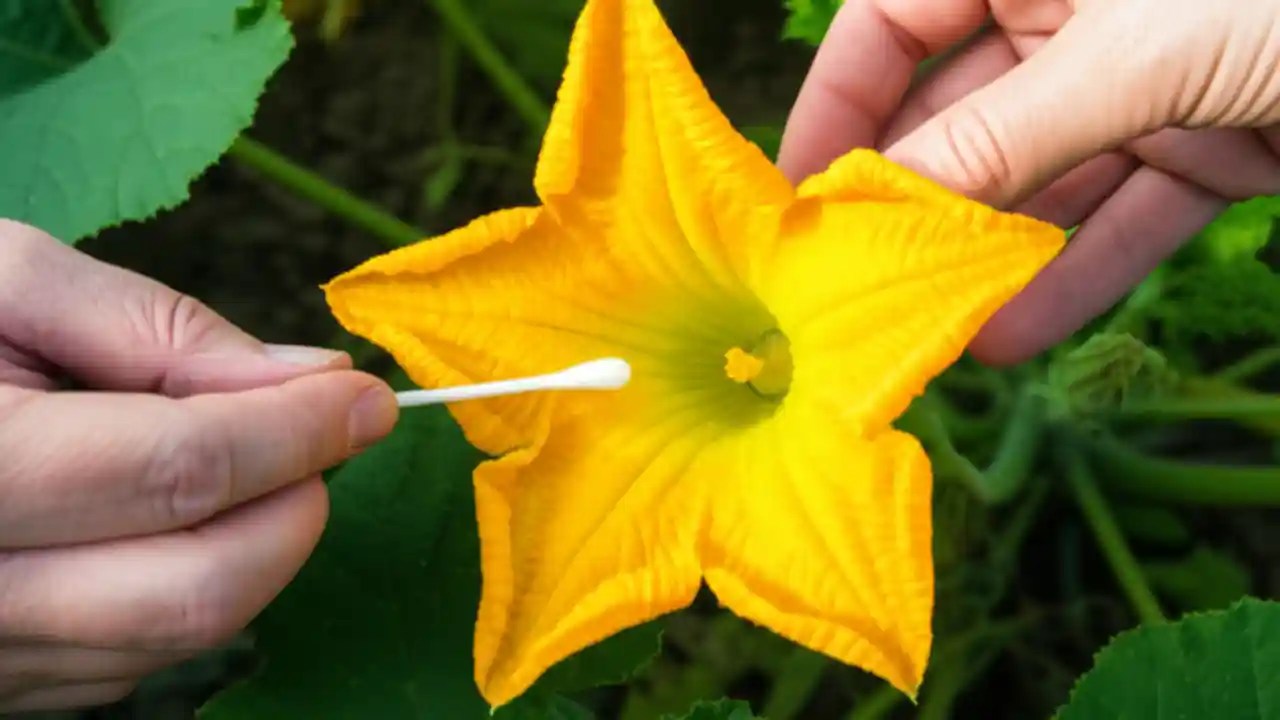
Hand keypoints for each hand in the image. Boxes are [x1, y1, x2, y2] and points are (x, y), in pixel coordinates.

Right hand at [0, 220, 397, 710]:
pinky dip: (198, 585)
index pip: (180, 470)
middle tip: (320, 429)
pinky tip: (178, 514)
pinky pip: (136, 659)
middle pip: (199, 586)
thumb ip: (157, 328)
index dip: (299, 431)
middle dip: (295, 503)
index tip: (367, 396)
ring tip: (244, 457)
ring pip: (179, 636)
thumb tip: (308, 378)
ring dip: (257, 546)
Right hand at [778, 0, 1279, 363]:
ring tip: (924, 342)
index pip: (890, 22)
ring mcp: (1143, 74)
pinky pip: (1125, 211)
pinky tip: (1017, 340)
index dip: (836, 108)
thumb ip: (998, 136)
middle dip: (914, 207)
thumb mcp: (1131, 54)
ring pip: (1040, 176)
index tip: (795, 203)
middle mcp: (1075, 5)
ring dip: (986, 261)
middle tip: (853, 298)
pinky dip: (1078, 273)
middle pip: (961, 112)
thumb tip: (873, 207)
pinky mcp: (1209, 137)